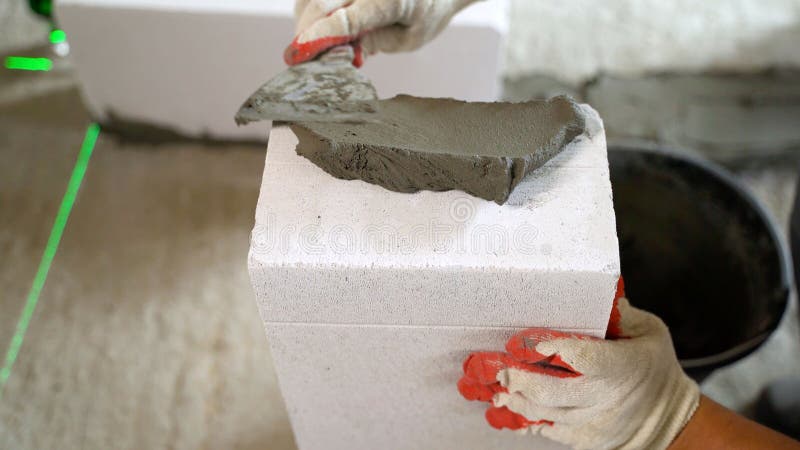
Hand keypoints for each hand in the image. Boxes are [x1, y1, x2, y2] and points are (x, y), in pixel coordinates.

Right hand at [286, 0, 478, 65]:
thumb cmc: (428, 12)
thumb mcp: (409, 39)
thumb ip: (376, 43)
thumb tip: (340, 51)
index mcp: (390, 0)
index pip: (345, 20)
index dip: (318, 39)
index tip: (297, 55)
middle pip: (321, 3)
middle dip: (305, 31)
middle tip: (299, 57)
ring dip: (306, 18)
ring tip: (314, 41)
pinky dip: (315, 8)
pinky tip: (322, 24)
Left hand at [458, 297, 699, 449]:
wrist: (667, 419)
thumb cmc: (654, 366)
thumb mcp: (650, 332)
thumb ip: (620, 315)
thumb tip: (596, 292)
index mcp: (623, 366)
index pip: (584, 358)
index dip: (553, 349)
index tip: (529, 342)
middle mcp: (605, 398)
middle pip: (552, 392)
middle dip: (520, 380)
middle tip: (499, 369)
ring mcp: (593, 423)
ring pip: (544, 413)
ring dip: (516, 399)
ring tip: (498, 387)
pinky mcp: (583, 440)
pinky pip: (548, 432)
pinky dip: (526, 419)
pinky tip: (509, 406)